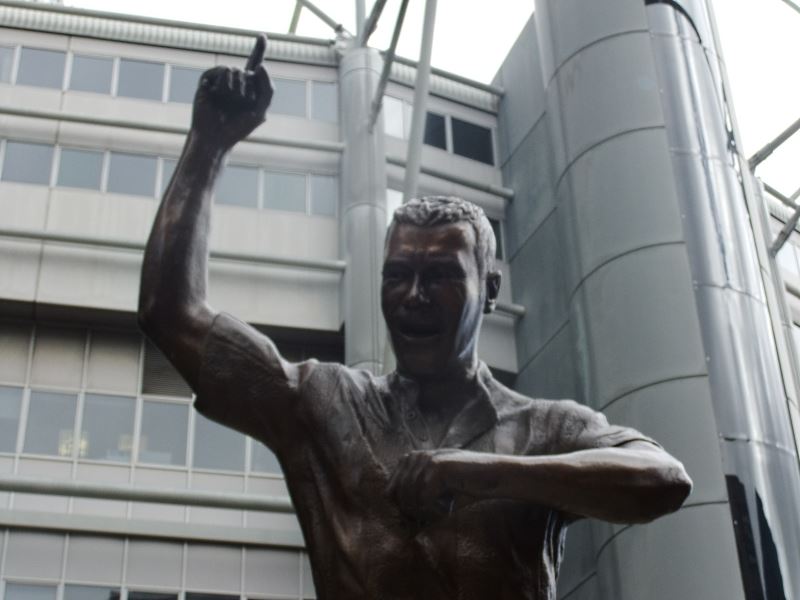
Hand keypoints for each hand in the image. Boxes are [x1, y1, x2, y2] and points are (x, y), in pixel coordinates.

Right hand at [191, 34, 272, 150]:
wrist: (215, 138)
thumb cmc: (238, 128)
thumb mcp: (260, 111)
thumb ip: (267, 89)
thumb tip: (261, 65)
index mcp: (248, 88)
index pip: (255, 65)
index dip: (259, 50)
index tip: (262, 35)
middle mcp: (235, 82)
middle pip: (250, 71)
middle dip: (248, 90)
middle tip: (238, 106)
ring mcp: (220, 80)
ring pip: (235, 70)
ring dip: (235, 89)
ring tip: (227, 103)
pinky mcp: (207, 80)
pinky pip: (222, 71)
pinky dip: (223, 84)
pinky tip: (216, 96)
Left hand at [387, 449, 472, 524]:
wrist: (494, 477)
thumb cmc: (465, 488)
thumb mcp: (436, 492)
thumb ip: (416, 498)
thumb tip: (398, 520)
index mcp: (411, 459)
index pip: (390, 491)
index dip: (402, 508)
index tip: (419, 517)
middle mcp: (415, 456)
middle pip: (397, 496)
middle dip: (413, 512)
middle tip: (430, 518)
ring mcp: (426, 459)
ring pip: (410, 498)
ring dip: (425, 512)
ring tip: (441, 512)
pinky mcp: (437, 466)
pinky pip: (425, 498)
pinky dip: (435, 510)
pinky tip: (446, 509)